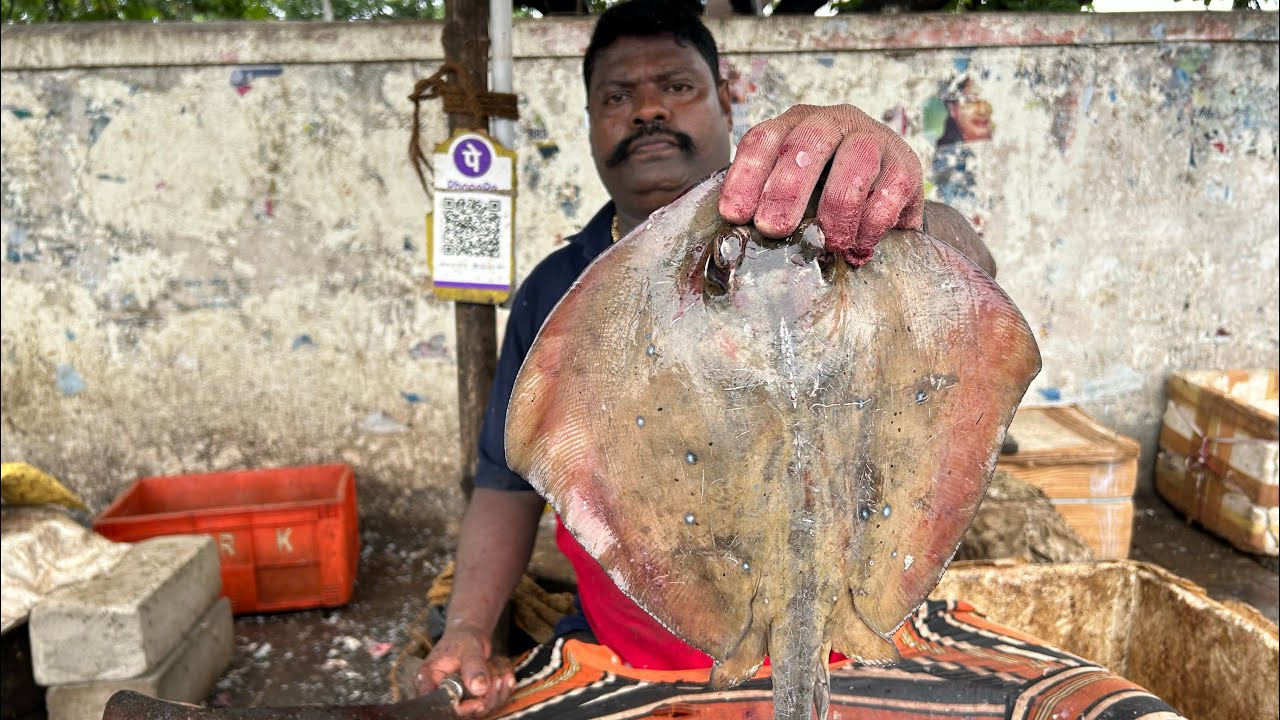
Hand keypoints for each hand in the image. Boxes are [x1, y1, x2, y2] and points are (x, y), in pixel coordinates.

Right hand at [414, 623, 514, 717]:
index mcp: (429, 681)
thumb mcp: (467, 647)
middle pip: (461, 712)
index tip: (478, 701)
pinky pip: (489, 704)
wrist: (469, 638)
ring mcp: (458, 699)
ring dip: (495, 696)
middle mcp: (441, 694)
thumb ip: (472, 665)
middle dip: (483, 701)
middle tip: (496, 680)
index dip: (459, 708)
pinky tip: (507, 678)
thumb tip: (479, 687)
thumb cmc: (462, 639)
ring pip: (477, 711)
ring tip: (503, 676)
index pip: (439, 704)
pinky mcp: (473, 699)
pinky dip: (501, 693)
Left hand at [719, 104, 924, 266]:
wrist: (887, 194)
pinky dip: (872, 222)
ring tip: (828, 244)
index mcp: (794, 125)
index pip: (764, 140)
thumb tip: (737, 240)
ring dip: (836, 210)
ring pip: (854, 161)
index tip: (734, 214)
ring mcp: (873, 138)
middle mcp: (833, 122)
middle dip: (785, 189)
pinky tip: (859, 244)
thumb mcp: (794, 191)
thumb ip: (766, 204)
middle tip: (774, 229)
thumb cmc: (826, 194)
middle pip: (805, 144)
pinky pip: (891, 188)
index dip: (746, 176)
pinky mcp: (907, 163)